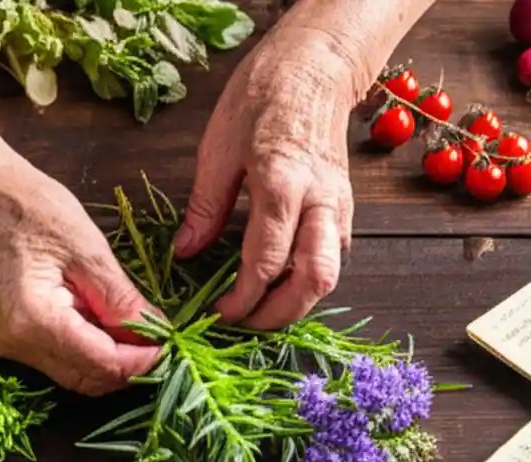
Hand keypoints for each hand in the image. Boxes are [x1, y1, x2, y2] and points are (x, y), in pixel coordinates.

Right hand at [0, 157, 160, 394]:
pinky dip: (87, 349)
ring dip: (108, 360)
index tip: (170, 347)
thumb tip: (155, 331)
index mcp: (34, 320)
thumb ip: (121, 299)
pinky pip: (56, 357)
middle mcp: (16, 343)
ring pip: (72, 374)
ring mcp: (7, 344)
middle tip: (160, 341)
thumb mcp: (87, 249)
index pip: (101, 363)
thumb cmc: (28, 208)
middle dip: (127, 368)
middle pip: (86, 380)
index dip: (141, 362)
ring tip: (137, 331)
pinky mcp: (7, 336)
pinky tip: (105, 324)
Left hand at [175, 26, 359, 329]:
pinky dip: (309, 281)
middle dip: (278, 313)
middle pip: (313, 279)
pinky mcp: (345, 208)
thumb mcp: (218, 147)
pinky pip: (332, 257)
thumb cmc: (262, 96)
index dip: (243, 297)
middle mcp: (319, 200)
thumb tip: (185, 252)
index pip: (267, 260)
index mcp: (282, 183)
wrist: (313, 67)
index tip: (218, 311)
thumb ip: (205, 206)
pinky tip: (281, 286)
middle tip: (243, 324)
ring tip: (261, 313)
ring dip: (298, 303)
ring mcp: (338, 206)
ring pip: (330, 274)